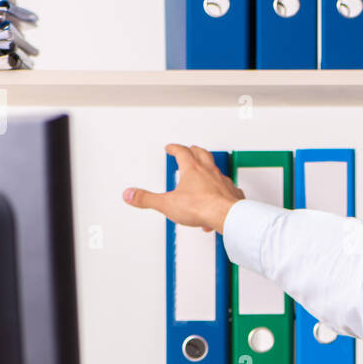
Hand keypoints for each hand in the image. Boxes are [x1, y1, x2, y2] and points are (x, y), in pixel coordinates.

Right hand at [123, 144, 243, 232]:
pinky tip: (219, 196)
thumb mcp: (167, 204)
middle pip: (202, 154)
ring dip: (209, 168)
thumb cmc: (202, 207)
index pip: (182, 152)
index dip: (175, 148)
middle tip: (190, 149)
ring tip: (204, 172)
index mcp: (192, 169)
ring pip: (216, 169)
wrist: (227, 216)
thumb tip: (130, 194)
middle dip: (194, 150)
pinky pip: (226, 187)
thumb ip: (147, 199)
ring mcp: (222, 181)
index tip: (170, 147)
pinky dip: (221, 189)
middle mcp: (209, 172)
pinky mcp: (232, 193)